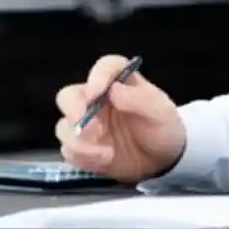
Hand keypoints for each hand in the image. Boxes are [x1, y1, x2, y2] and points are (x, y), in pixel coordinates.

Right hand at [54, 54, 186, 182]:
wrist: (164, 160)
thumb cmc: (163, 128)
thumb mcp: (161, 113)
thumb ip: (141, 99)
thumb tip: (114, 90)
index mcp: (120, 82)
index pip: (104, 67)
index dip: (97, 76)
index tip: (96, 92)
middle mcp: (97, 100)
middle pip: (68, 96)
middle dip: (74, 112)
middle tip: (93, 130)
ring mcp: (87, 125)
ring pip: (64, 127)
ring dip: (80, 142)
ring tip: (107, 154)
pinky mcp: (83, 148)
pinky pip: (69, 151)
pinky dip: (83, 157)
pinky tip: (105, 161)